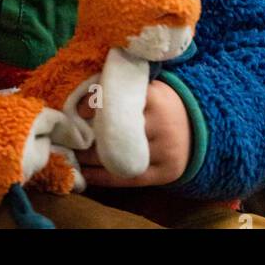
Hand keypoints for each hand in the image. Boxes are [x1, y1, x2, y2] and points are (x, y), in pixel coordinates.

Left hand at [74, 79, 190, 187]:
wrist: (197, 128)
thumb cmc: (162, 105)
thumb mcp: (150, 88)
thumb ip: (124, 86)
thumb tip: (84, 92)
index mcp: (157, 97)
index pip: (119, 99)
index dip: (94, 106)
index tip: (74, 111)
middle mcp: (163, 123)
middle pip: (116, 131)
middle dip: (87, 135)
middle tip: (66, 136)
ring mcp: (165, 150)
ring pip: (120, 156)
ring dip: (89, 158)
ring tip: (71, 154)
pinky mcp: (165, 173)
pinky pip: (128, 178)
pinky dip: (103, 178)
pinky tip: (85, 175)